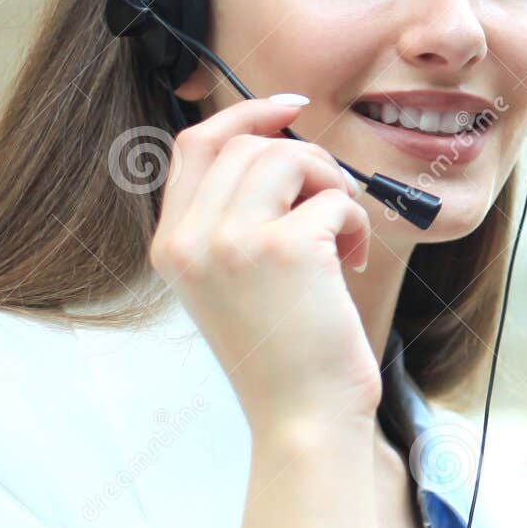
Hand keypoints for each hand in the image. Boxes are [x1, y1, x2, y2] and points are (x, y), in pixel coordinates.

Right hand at [148, 94, 380, 427]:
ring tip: (341, 236)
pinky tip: (352, 263)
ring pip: (291, 157)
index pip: (194, 145)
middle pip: (250, 145)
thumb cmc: (284, 355)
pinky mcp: (284, 249)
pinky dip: (355, 223)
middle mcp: (190, 239)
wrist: (302, 418)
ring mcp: (232, 241)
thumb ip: (234, 221)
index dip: (245, 115)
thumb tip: (278, 146)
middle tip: (333, 205)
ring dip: (333, 186)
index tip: (291, 108)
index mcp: (171, 245)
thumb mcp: (234, 283)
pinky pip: (334, 199)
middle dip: (308, 162)